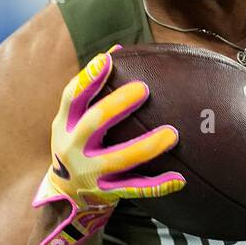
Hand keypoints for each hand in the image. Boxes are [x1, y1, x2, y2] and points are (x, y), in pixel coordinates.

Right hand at [32, 45, 183, 244]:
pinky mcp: (107, 193)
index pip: (72, 97)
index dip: (88, 78)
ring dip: (146, 146)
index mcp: (65, 124)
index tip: (107, 60)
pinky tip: (180, 179)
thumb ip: (93, 89)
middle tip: (143, 89)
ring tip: (172, 134)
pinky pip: (135, 189)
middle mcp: (74, 147)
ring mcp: (90, 172)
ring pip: (119, 159)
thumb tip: (119, 48)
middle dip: (116, 106)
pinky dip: (157, 186)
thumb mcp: (74, 119)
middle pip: (94, 123)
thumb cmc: (78, 144)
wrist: (64, 197)